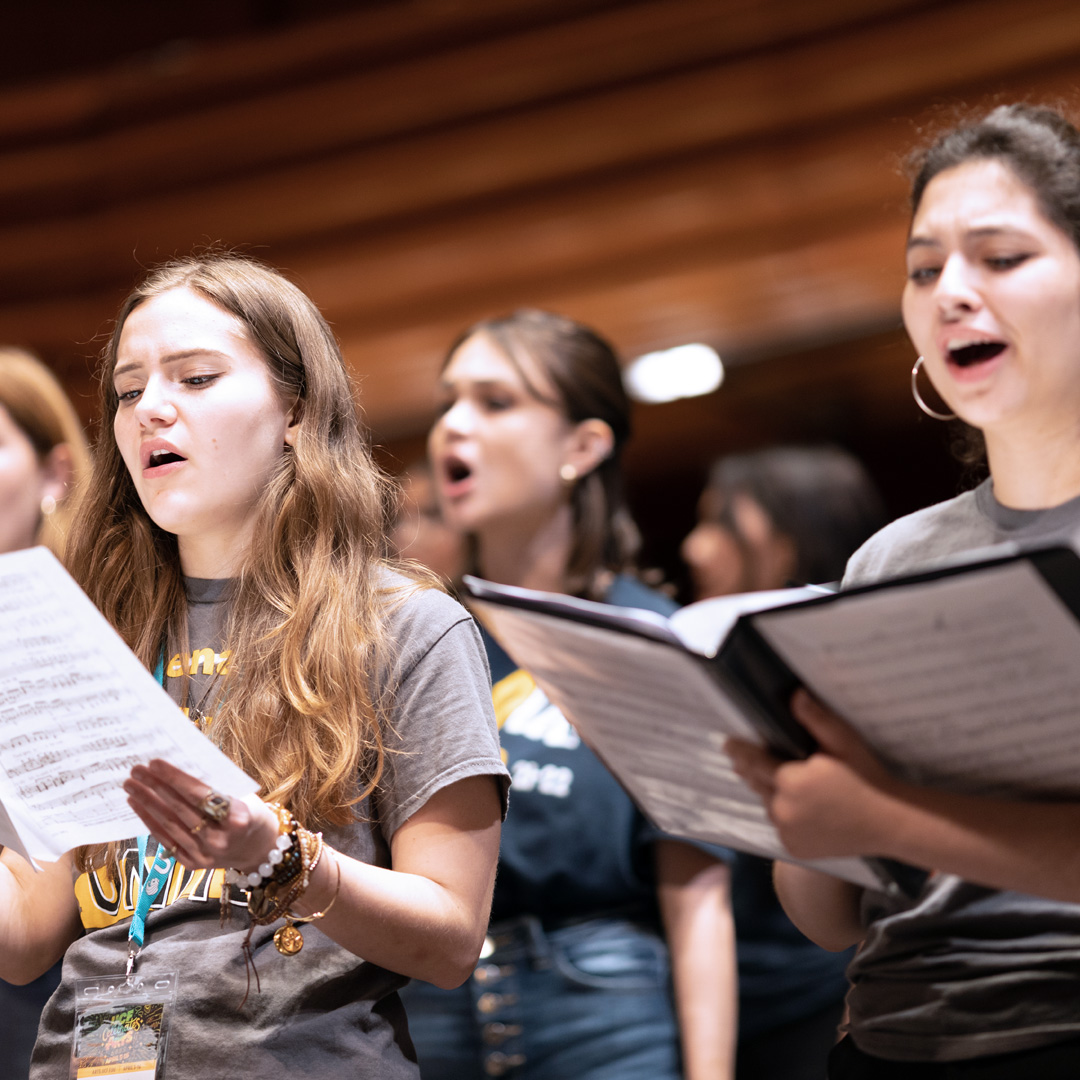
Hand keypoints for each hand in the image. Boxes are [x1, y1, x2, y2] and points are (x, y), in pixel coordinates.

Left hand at [123, 759, 278, 871]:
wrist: (259, 850)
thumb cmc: (251, 814)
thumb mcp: (243, 797)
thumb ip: (215, 789)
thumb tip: (179, 770)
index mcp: (236, 818)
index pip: (200, 795)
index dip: (175, 779)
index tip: (156, 763)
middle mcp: (219, 839)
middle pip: (180, 809)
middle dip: (155, 787)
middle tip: (136, 770)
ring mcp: (204, 854)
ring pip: (169, 824)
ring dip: (147, 803)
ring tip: (130, 785)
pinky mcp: (193, 863)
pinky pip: (166, 839)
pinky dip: (150, 821)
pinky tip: (138, 806)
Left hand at [725, 690, 902, 858]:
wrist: (889, 823)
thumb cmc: (866, 777)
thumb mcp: (843, 742)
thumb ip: (815, 720)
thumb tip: (794, 694)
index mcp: (792, 781)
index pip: (755, 762)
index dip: (740, 752)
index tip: (727, 743)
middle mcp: (783, 809)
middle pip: (759, 784)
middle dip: (752, 771)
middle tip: (741, 759)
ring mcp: (787, 832)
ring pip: (769, 806)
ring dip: (770, 794)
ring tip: (779, 783)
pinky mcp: (794, 849)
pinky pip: (780, 826)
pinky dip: (784, 816)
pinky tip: (797, 808)